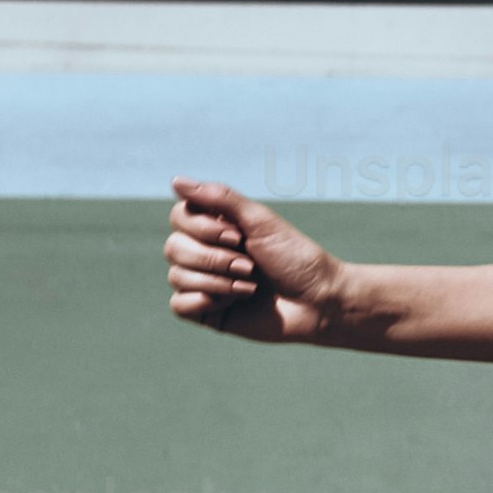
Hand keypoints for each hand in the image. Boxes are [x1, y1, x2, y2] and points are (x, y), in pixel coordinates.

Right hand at [163, 179, 333, 342]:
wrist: (318, 301)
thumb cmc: (295, 258)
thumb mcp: (259, 221)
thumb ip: (219, 198)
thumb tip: (175, 180)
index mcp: (216, 227)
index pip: (179, 217)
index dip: (202, 227)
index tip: (237, 235)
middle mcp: (205, 252)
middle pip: (174, 248)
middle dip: (214, 259)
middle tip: (251, 266)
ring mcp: (204, 283)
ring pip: (176, 276)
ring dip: (218, 282)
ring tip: (251, 286)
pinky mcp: (206, 312)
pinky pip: (179, 305)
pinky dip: (204, 302)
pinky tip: (229, 304)